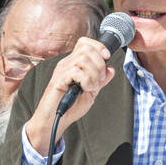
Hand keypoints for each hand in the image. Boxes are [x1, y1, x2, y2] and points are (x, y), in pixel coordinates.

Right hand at [24, 36, 116, 155]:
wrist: (55, 121)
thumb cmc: (70, 107)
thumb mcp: (91, 92)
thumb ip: (100, 80)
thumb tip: (111, 69)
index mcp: (73, 64)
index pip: (85, 43)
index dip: (98, 46)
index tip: (107, 58)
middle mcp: (67, 64)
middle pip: (86, 48)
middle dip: (99, 63)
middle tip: (100, 79)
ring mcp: (62, 71)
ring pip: (83, 59)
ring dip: (94, 73)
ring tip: (92, 86)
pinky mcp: (58, 81)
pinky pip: (76, 72)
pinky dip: (86, 81)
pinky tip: (86, 89)